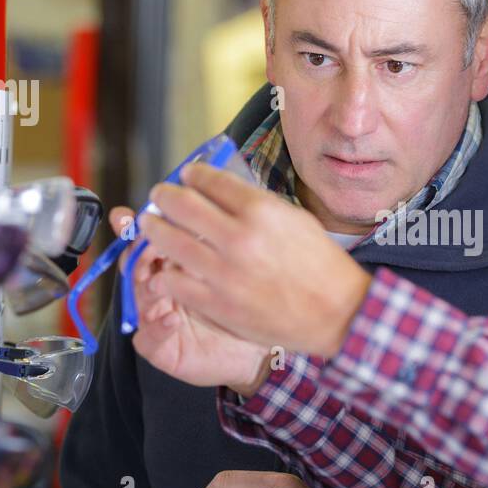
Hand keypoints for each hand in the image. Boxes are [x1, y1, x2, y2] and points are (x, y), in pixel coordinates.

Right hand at [110, 206, 270, 391]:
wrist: (260, 352)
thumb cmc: (251, 304)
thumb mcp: (237, 264)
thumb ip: (217, 233)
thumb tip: (209, 190)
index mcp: (174, 265)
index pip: (153, 240)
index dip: (146, 224)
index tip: (147, 210)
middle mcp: (161, 289)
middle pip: (137, 265)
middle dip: (139, 250)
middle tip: (149, 239)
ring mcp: (156, 318)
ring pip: (138, 298)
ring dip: (146, 285)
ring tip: (155, 276)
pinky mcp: (161, 349)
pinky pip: (150, 337)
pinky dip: (158, 326)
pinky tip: (171, 317)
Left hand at [139, 164, 372, 357]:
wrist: (336, 313)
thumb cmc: (320, 265)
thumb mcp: (294, 219)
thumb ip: (256, 204)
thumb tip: (221, 191)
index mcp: (261, 211)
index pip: (210, 180)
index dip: (193, 174)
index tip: (187, 175)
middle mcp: (238, 238)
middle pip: (181, 205)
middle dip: (164, 195)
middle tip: (160, 195)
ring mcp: (224, 273)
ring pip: (168, 241)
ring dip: (154, 228)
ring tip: (151, 225)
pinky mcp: (217, 304)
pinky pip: (174, 281)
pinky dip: (167, 271)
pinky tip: (167, 266)